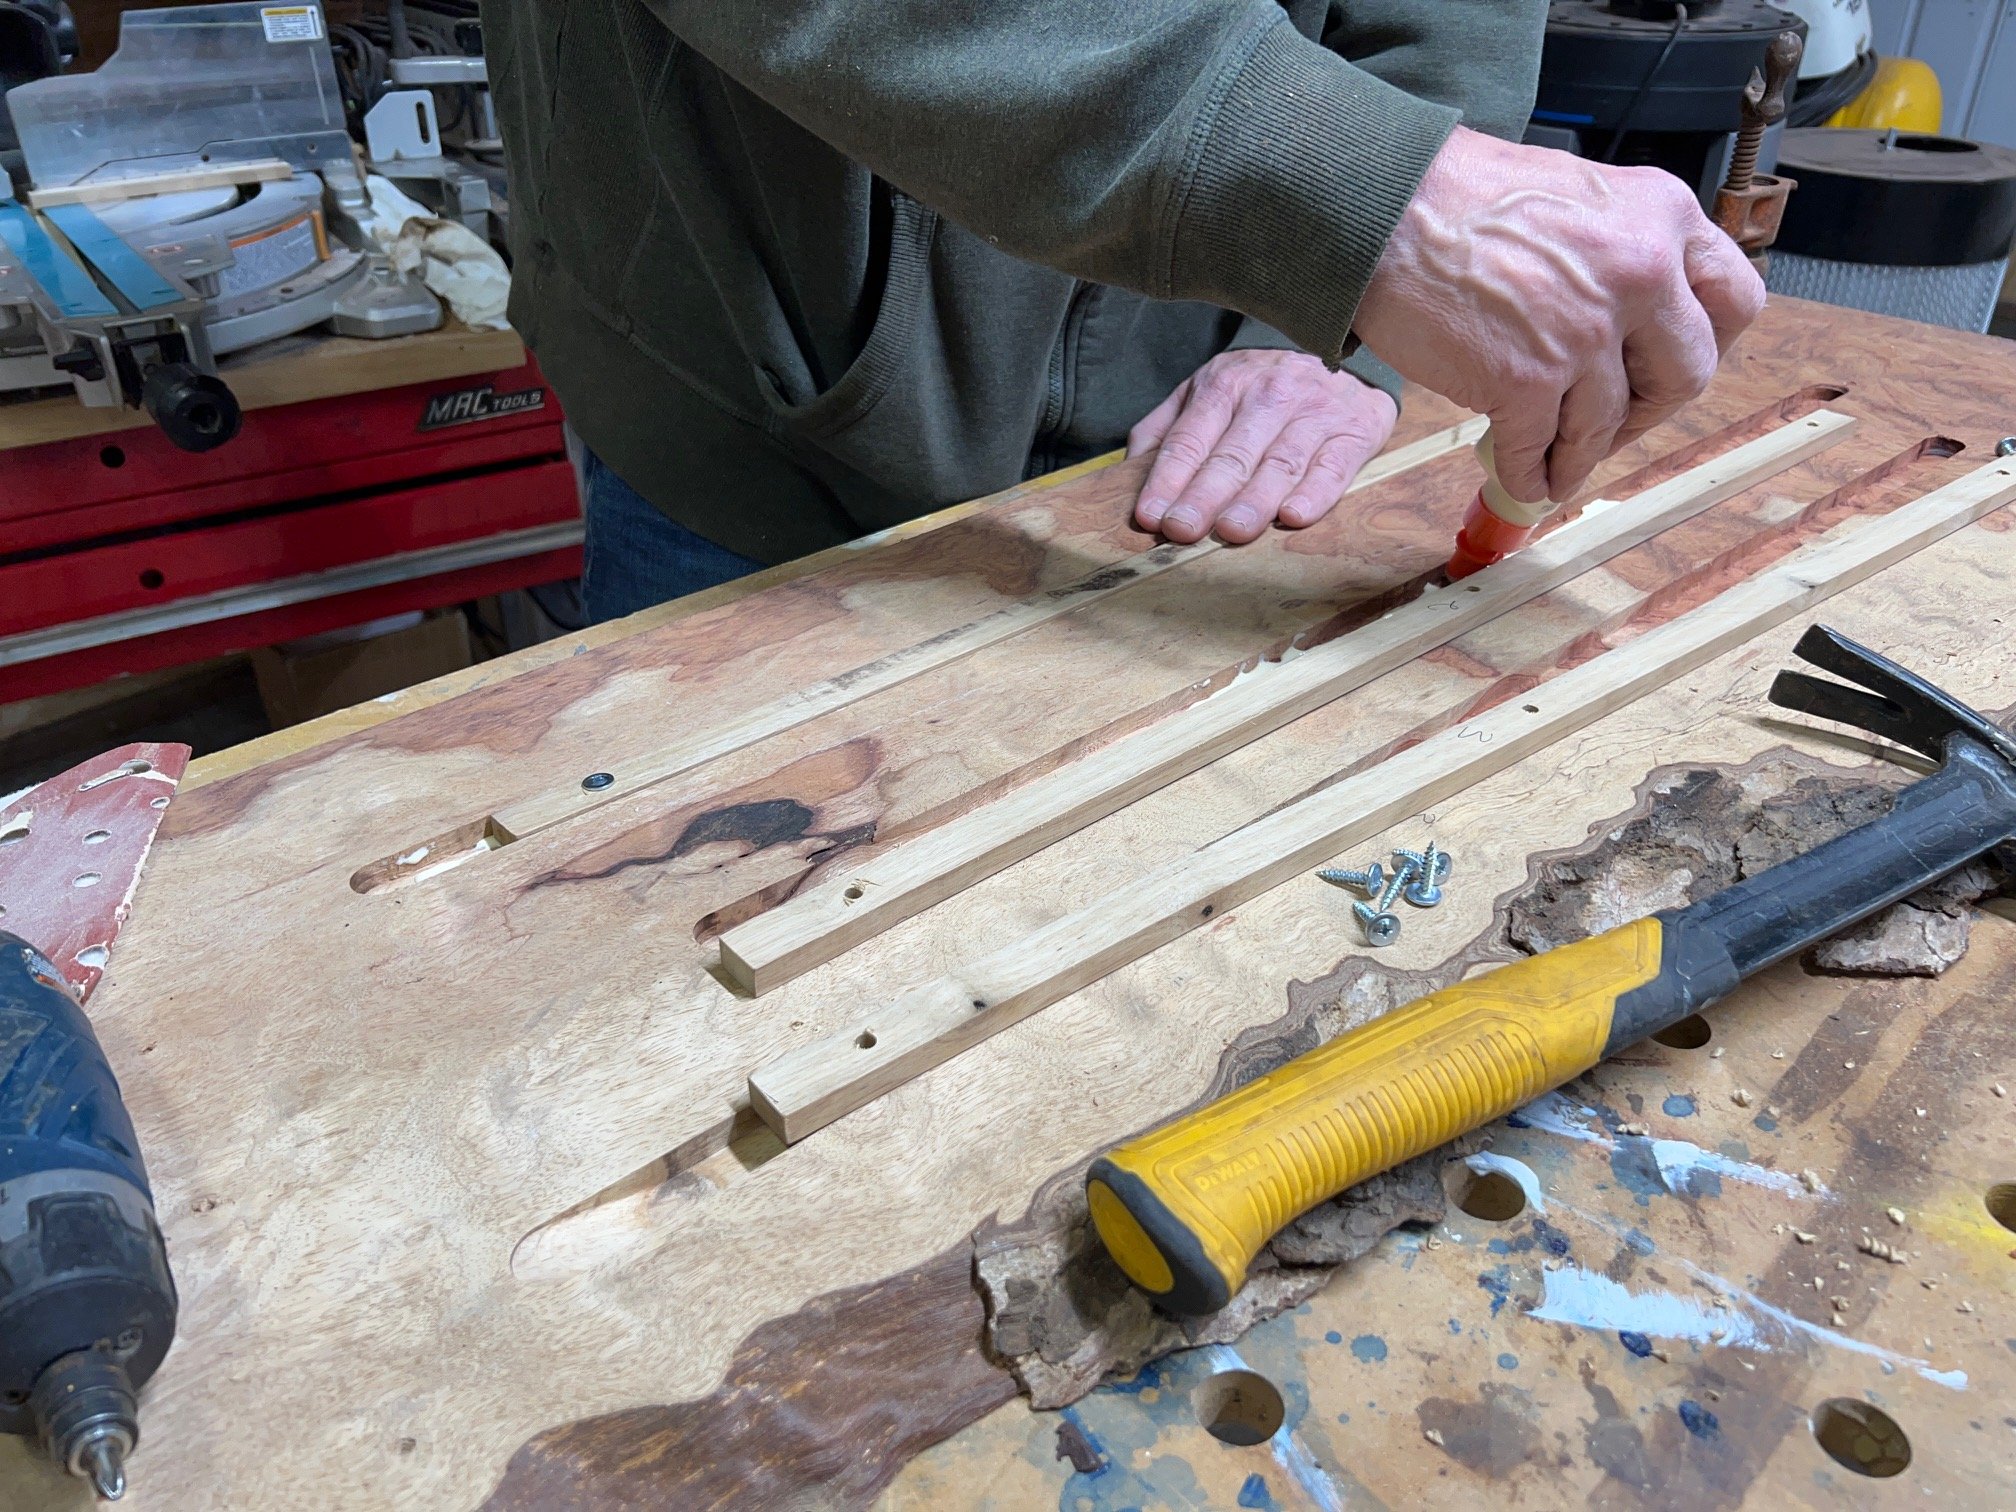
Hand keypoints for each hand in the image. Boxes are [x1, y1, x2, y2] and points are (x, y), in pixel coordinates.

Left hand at [1129, 348, 1398, 543]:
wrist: (1339, 354)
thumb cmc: (1259, 389)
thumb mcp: (1206, 391)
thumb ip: (1165, 429)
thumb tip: (1127, 474)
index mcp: (1224, 385)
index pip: (1190, 440)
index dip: (1168, 479)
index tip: (1150, 517)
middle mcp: (1270, 394)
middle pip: (1232, 454)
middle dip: (1205, 495)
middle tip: (1183, 530)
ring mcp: (1314, 412)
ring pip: (1280, 462)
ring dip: (1255, 499)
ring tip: (1233, 530)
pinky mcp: (1355, 431)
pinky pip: (1333, 466)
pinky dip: (1315, 492)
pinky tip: (1295, 516)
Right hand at [1354, 126, 1765, 504]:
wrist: (1385, 206)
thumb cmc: (1461, 195)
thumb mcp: (1579, 193)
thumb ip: (1617, 247)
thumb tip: (1623, 317)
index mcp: (1662, 215)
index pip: (1734, 300)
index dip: (1707, 346)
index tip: (1668, 366)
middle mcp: (1641, 274)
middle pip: (1685, 376)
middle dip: (1649, 413)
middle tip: (1614, 425)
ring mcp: (1585, 332)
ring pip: (1606, 426)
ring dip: (1581, 456)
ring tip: (1558, 466)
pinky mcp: (1526, 380)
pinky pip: (1539, 452)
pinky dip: (1530, 475)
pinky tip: (1520, 477)